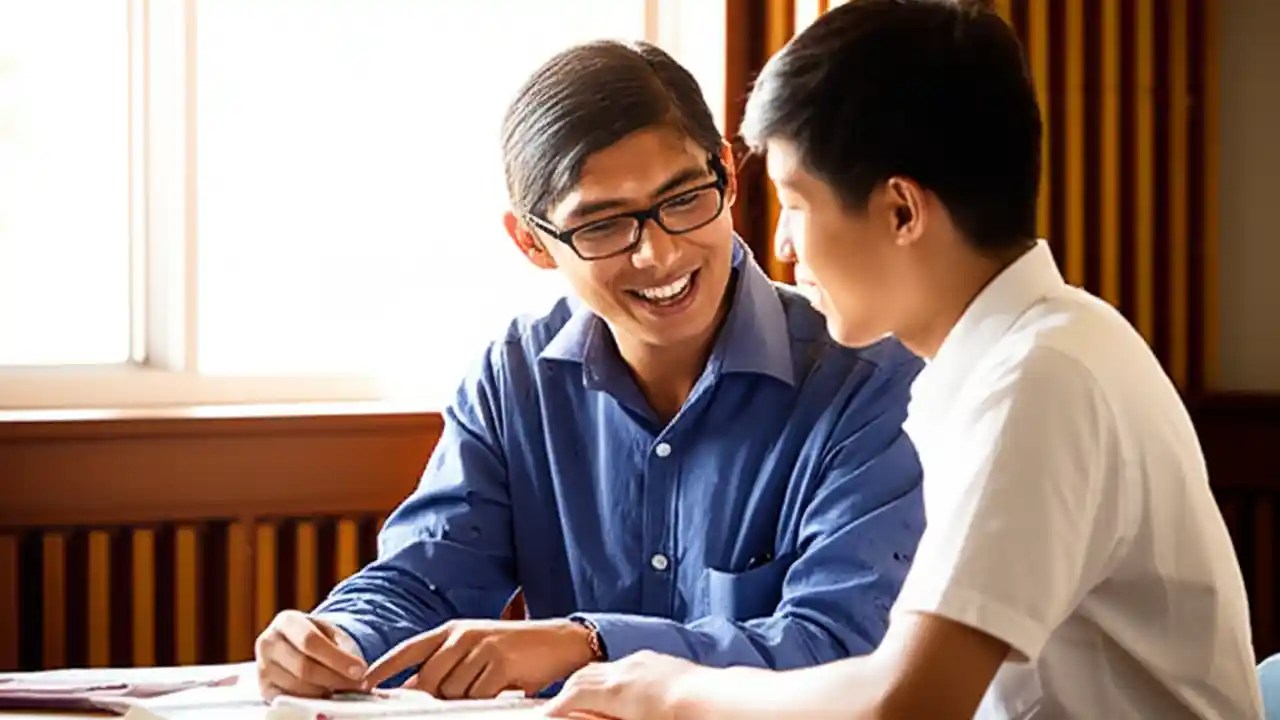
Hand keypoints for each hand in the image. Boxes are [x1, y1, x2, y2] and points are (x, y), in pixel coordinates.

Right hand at [254, 610, 366, 699]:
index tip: (360, 670)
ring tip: (341, 688)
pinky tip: (325, 694)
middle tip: (356, 685)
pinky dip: (311, 700)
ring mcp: (262, 667)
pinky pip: (290, 699)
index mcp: (286, 621)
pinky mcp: (264, 688)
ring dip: (324, 691)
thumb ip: (343, 648)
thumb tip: (357, 672)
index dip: (337, 658)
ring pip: (297, 687)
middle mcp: (268, 642)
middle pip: (303, 667)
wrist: (294, 646)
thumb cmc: (317, 637)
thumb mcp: (331, 633)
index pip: (310, 641)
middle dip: (334, 678)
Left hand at [363, 619, 596, 699]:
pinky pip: (479, 695)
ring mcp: (482, 647)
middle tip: (452, 702)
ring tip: (489, 687)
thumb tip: (415, 692)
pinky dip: (486, 699)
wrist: (559, 642)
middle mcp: (462, 635)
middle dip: (434, 699)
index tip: (364, 684)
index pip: (409, 649)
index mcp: (452, 630)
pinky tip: (502, 688)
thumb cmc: (514, 650)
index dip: (385, 667)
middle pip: (429, 680)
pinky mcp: (500, 663)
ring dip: (467, 699)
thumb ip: (447, 665)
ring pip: (454, 692)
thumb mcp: (476, 649)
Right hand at [543, 650, 704, 719]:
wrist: (716, 702)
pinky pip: (626, 666)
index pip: (572, 696)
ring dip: (590, 681)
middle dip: (568, 691)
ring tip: (584, 697)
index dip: (557, 708)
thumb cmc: (675, 718)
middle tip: (558, 706)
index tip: (547, 716)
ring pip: (605, 668)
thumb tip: (583, 715)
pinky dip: (613, 677)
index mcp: (613, 691)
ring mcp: (643, 662)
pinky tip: (618, 689)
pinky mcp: (660, 661)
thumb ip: (602, 719)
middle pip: (583, 677)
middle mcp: (624, 670)